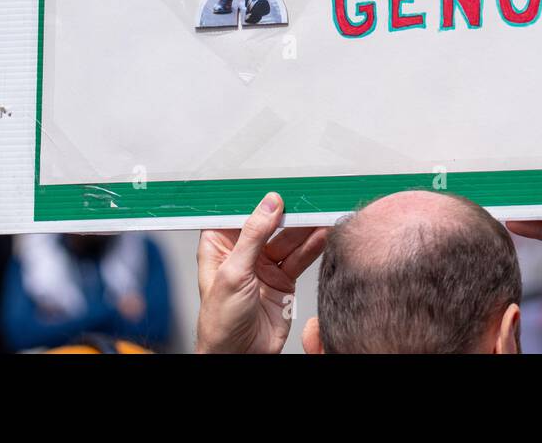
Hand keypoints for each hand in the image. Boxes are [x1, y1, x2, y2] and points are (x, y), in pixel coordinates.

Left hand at [196, 192, 326, 353]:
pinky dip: (313, 245)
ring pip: (287, 239)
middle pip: (268, 223)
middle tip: (305, 197)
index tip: (275, 185)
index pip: (238, 213)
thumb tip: (269, 204)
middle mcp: (242, 254)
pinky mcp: (283, 279)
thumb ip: (253, 236)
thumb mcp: (233, 273)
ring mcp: (264, 266)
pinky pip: (300, 257)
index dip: (256, 199)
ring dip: (304, 227)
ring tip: (319, 213)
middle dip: (286, 211)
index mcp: (219, 247)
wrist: (239, 356)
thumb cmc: (219, 322)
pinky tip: (322, 233)